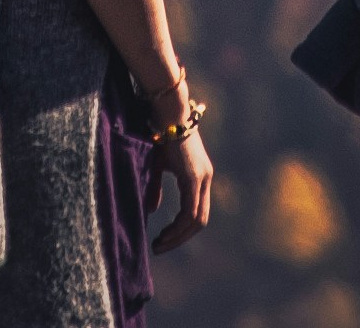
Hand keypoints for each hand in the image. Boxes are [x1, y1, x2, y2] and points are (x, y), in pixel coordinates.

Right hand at [145, 124, 215, 252]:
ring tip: (159, 244)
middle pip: (200, 220)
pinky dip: (178, 226)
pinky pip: (190, 211)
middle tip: (160, 247)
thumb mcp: (158, 166)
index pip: (197, 212)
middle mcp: (206, 179)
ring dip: (178, 236)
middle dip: (180, 238)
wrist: (167, 113)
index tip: (163, 238)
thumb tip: (153, 210)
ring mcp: (202, 178)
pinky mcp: (193, 177)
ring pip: (196, 219)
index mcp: (200, 176)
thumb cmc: (160, 135)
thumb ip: (156, 188)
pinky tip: (164, 233)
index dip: (182, 229)